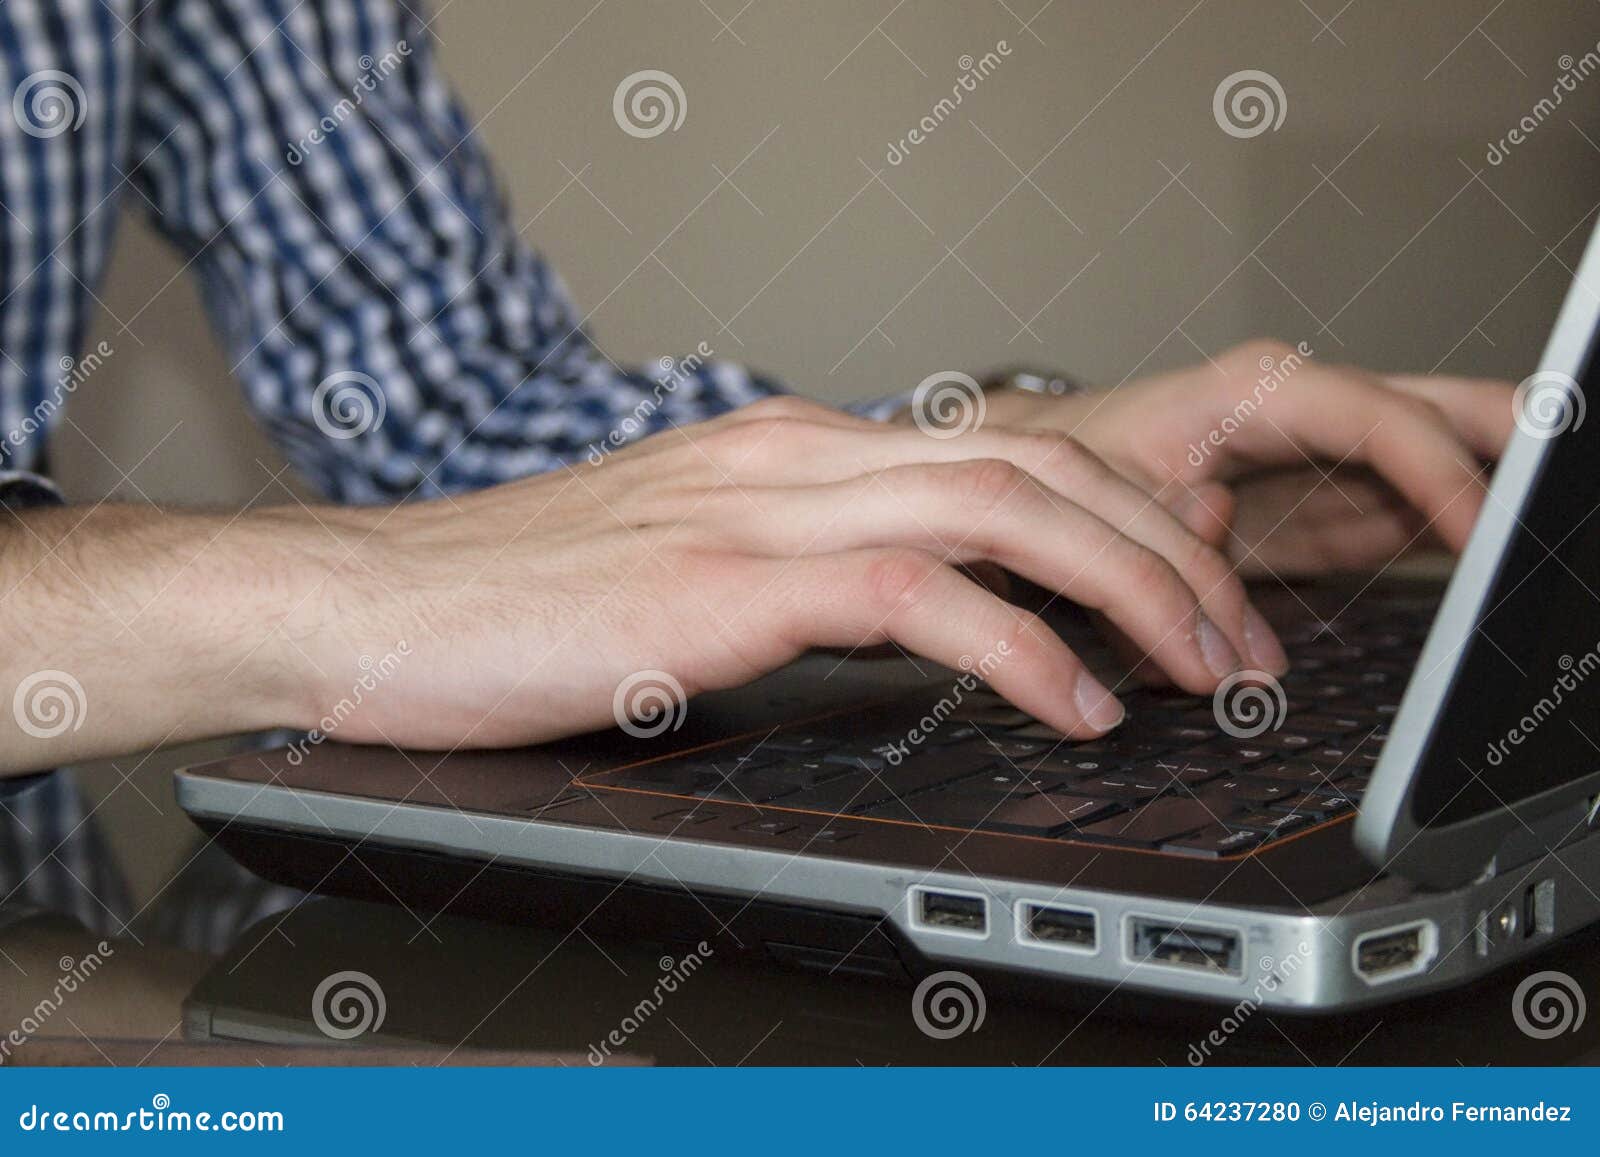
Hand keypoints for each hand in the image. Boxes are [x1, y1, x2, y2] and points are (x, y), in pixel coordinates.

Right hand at [290, 397, 1293, 749]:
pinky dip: (1023, 646)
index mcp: (790, 449)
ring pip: (1008, 505)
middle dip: (1166, 543)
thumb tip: (903, 614)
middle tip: (1239, 628)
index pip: (1004, 443)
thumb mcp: (684, 567)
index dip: (1121, 507)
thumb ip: (797, 570)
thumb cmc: (507, 602)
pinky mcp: (727, 580)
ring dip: (1132, 583)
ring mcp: (762, 505)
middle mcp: (794, 453)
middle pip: (1041, 458)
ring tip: (1203, 663)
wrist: (363, 608)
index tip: (1186, 578)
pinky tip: (1075, 705)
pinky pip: (920, 593)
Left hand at [980, 341, 1514, 575]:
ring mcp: (1329, 459)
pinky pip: (1416, 515)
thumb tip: (1222, 526)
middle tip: (1575, 476)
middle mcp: (1307, 411)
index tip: (1483, 526)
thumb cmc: (1073, 464)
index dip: (1437, 468)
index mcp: (1256, 391)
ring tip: (1556, 523)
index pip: (1374, 417)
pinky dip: (1461, 535)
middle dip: (1516, 437)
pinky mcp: (1334, 504)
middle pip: (1438, 412)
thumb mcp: (1102, 492)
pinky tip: (1499, 557)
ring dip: (1500, 491)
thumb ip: (1163, 518)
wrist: (1048, 471)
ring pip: (1444, 459)